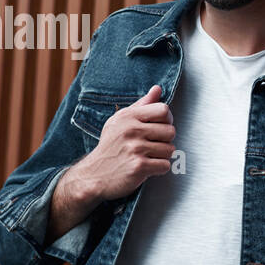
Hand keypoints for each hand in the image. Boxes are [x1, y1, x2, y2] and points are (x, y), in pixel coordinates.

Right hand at [73, 84, 176, 201]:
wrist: (94, 174)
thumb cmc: (110, 146)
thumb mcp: (120, 121)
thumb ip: (142, 105)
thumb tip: (157, 89)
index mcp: (128, 116)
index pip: (163, 110)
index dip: (166, 120)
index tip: (158, 127)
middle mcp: (132, 130)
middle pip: (171, 131)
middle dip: (165, 141)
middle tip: (151, 145)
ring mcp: (135, 148)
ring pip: (170, 149)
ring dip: (162, 156)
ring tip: (147, 156)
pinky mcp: (139, 166)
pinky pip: (165, 165)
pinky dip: (159, 169)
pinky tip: (146, 167)